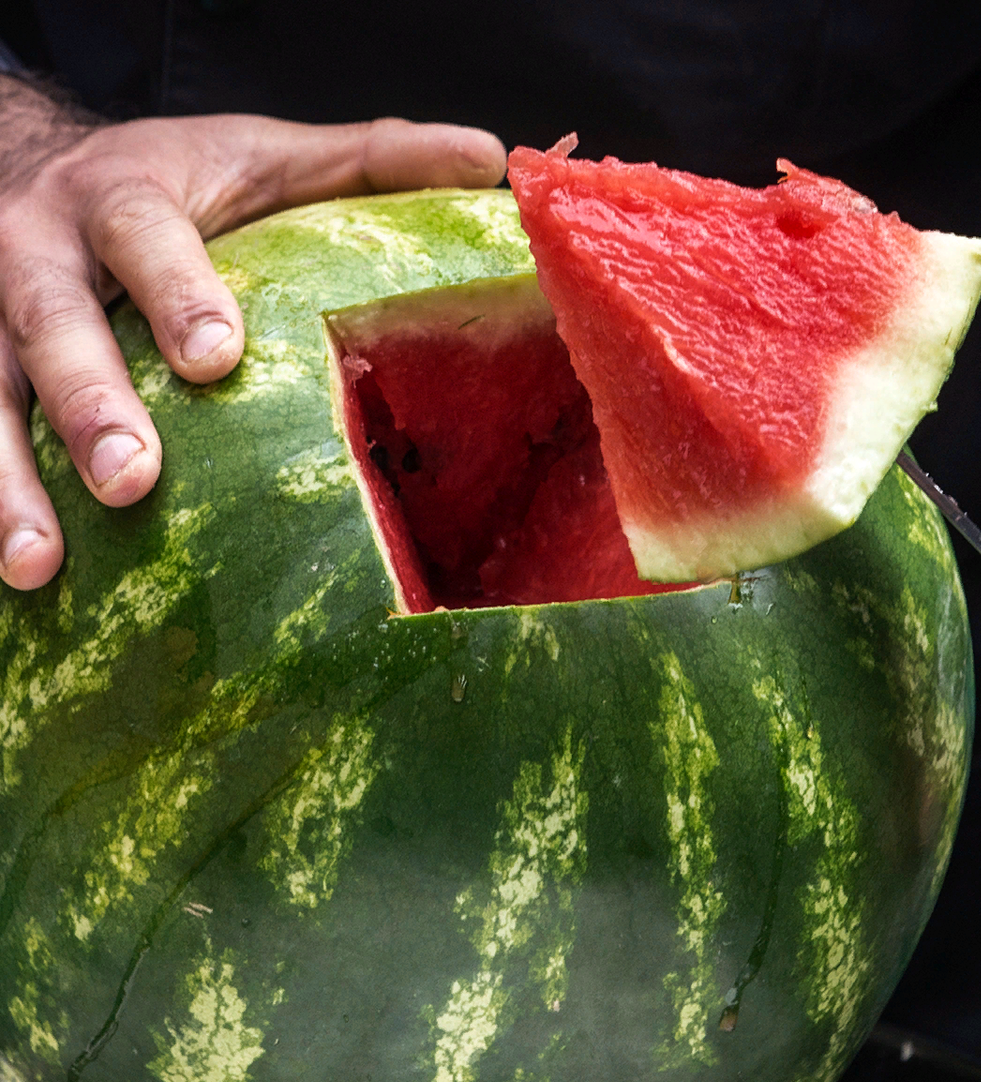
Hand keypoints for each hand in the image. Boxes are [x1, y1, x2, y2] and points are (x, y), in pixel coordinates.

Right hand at [0, 75, 505, 590]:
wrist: (40, 167)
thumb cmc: (179, 182)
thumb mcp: (269, 158)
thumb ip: (368, 160)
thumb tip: (485, 157)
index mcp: (123, 194)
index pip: (143, 235)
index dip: (174, 292)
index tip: (216, 358)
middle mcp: (39, 251)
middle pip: (49, 323)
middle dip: (87, 400)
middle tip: (134, 478)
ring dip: (10, 481)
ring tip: (42, 562)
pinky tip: (20, 575)